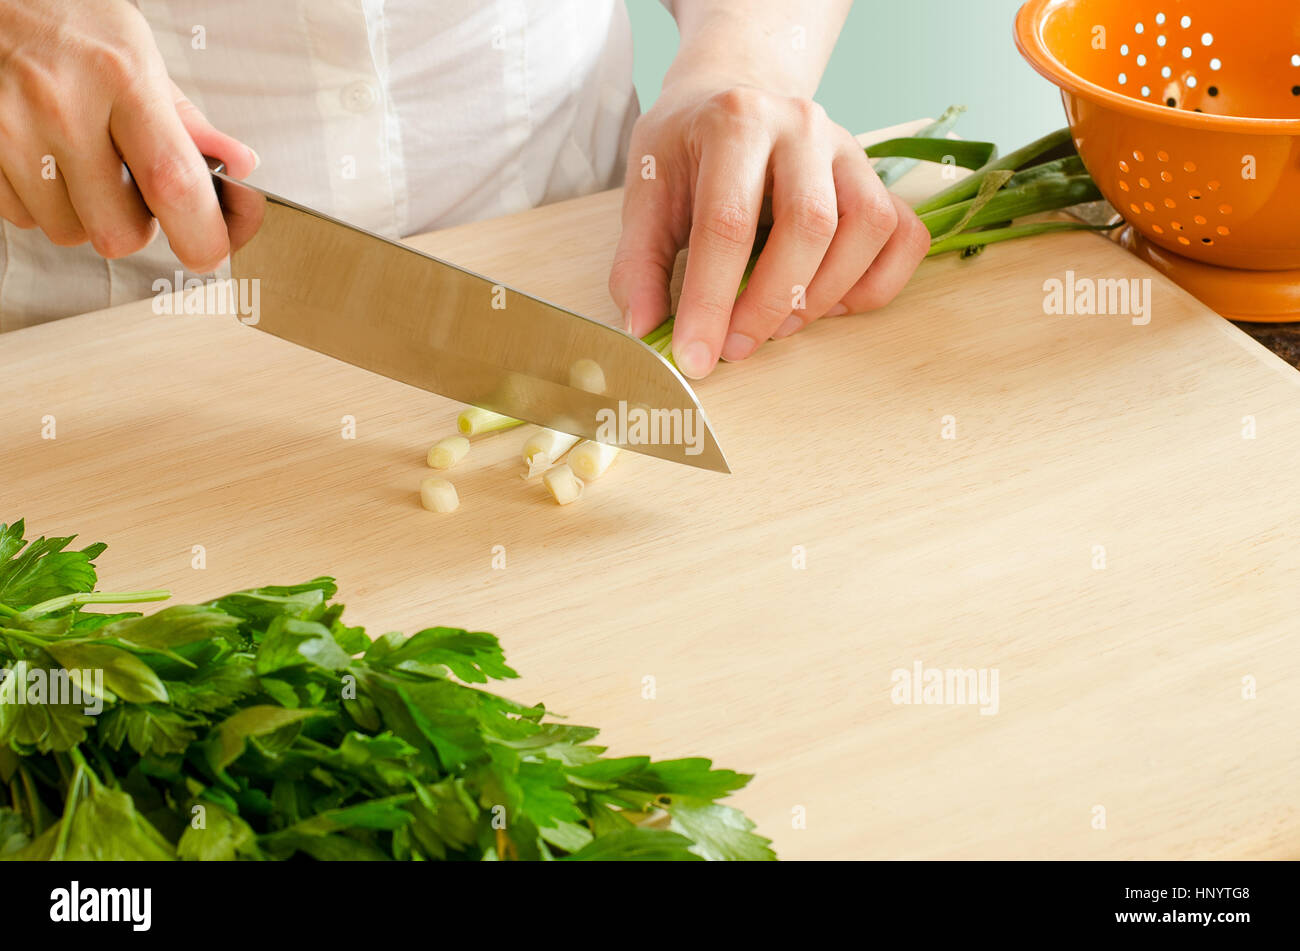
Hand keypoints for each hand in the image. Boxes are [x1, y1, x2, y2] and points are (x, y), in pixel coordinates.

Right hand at [0, 0, 257, 271]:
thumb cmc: (67, 21)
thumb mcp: (137, 55)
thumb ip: (188, 121)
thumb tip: (240, 166)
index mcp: (122, 78)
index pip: (174, 182)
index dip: (203, 234)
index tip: (212, 251)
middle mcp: (61, 104)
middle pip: (119, 231)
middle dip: (136, 224)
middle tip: (131, 186)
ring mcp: (9, 129)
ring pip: (69, 232)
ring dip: (85, 213)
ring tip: (79, 160)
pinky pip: (23, 218)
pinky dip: (41, 202)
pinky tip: (43, 158)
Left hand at [610, 83, 930, 378]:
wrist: (732, 94)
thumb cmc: (686, 151)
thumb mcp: (645, 194)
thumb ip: (638, 263)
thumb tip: (643, 329)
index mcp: (735, 121)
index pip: (727, 222)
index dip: (711, 301)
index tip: (696, 358)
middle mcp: (802, 125)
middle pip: (809, 225)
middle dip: (770, 303)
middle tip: (737, 348)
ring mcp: (849, 148)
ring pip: (867, 229)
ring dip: (824, 295)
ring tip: (779, 325)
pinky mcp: (877, 176)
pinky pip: (904, 236)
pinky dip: (875, 284)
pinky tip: (828, 304)